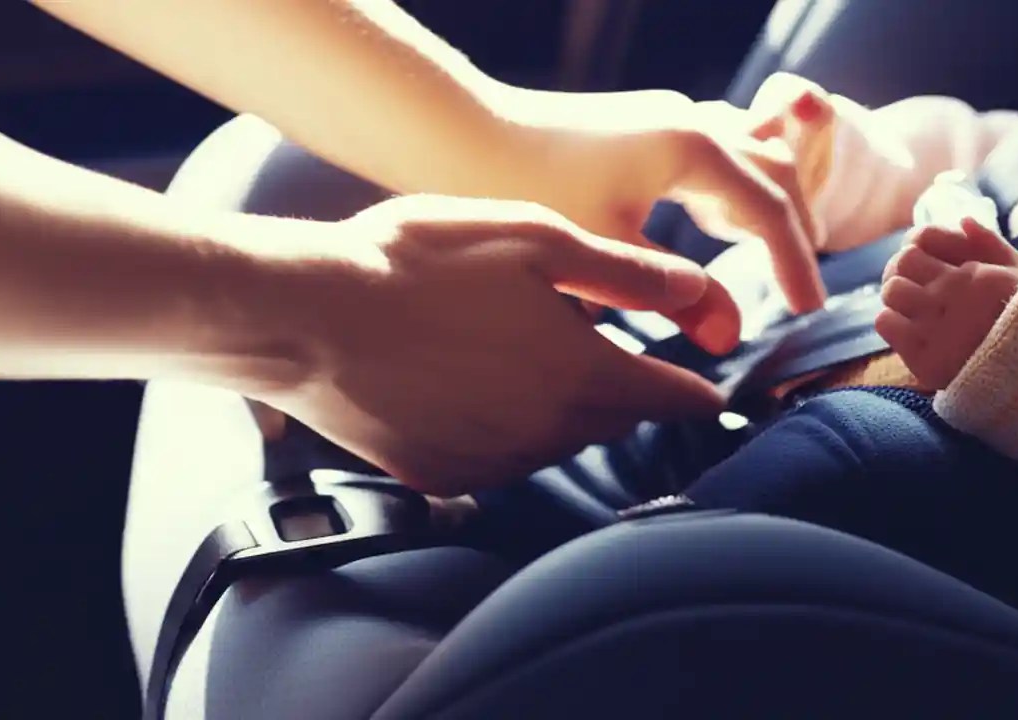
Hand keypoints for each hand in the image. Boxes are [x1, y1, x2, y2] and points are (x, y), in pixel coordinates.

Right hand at [215, 196, 725, 495]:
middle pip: (613, 421)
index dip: (695, 392)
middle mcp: (546, 434)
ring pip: (557, 441)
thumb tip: (697, 292)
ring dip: (560, 409)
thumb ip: (626, 273)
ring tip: (521, 358)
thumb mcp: (535, 240)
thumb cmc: (421, 262)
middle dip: (623, 393)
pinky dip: (504, 430)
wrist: (309, 315)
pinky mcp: (442, 476)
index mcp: (582, 376)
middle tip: (602, 353)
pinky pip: (499, 459)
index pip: (669, 399)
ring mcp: (492, 463)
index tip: (708, 394)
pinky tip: (470, 388)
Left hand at [502, 88, 826, 327]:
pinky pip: (712, 151)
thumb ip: (671, 294)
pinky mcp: (640, 124)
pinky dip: (730, 188)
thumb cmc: (527, 190)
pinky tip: (712, 222)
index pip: (769, 210)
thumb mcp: (605, 251)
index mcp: (691, 148)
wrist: (462, 135)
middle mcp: (688, 120)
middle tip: (804, 283)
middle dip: (795, 226)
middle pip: (774, 170)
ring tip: (773, 252)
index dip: (794, 265)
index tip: (808, 312)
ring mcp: (665, 115)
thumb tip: (730, 335)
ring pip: (746, 153)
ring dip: (766, 201)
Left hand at [876, 219, 1017, 389]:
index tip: (926, 259)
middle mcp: (952, 295)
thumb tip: (963, 221)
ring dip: (898, 296)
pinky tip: (910, 330)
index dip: (919, 245)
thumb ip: (993, 247)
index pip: (923, 237)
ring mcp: (934, 326)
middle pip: (902, 262)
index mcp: (976, 273)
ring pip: (891, 291)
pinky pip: (885, 322)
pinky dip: (892, 322)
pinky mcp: (922, 358)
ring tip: (914, 309)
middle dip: (906, 269)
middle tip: (915, 285)